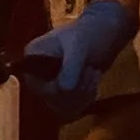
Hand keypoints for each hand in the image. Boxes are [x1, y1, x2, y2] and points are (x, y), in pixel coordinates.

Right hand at [20, 0, 136, 120]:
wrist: (106, 32)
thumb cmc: (90, 33)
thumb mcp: (79, 46)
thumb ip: (71, 66)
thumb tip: (63, 89)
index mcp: (32, 57)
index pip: (37, 85)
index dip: (57, 89)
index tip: (79, 77)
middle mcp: (37, 72)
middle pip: (50, 98)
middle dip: (75, 90)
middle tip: (91, 72)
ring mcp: (50, 82)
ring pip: (61, 106)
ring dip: (82, 96)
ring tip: (93, 75)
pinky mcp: (63, 91)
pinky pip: (69, 108)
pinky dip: (84, 100)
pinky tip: (93, 85)